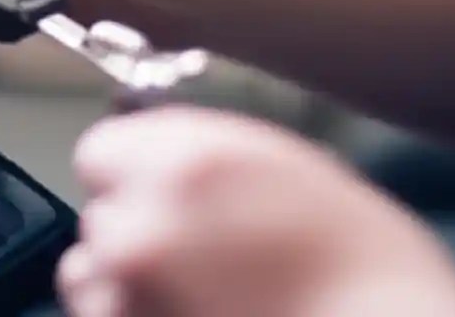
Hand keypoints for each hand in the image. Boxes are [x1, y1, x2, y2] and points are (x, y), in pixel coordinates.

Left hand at [59, 106, 454, 316]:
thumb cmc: (364, 266)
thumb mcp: (285, 168)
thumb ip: (202, 155)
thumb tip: (152, 156)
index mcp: (183, 164)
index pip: (99, 152)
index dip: (131, 173)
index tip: (159, 190)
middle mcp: (142, 228)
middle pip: (99, 218)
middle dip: (136, 229)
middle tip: (200, 253)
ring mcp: (130, 298)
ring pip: (90, 278)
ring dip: (128, 283)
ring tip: (202, 295)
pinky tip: (199, 316)